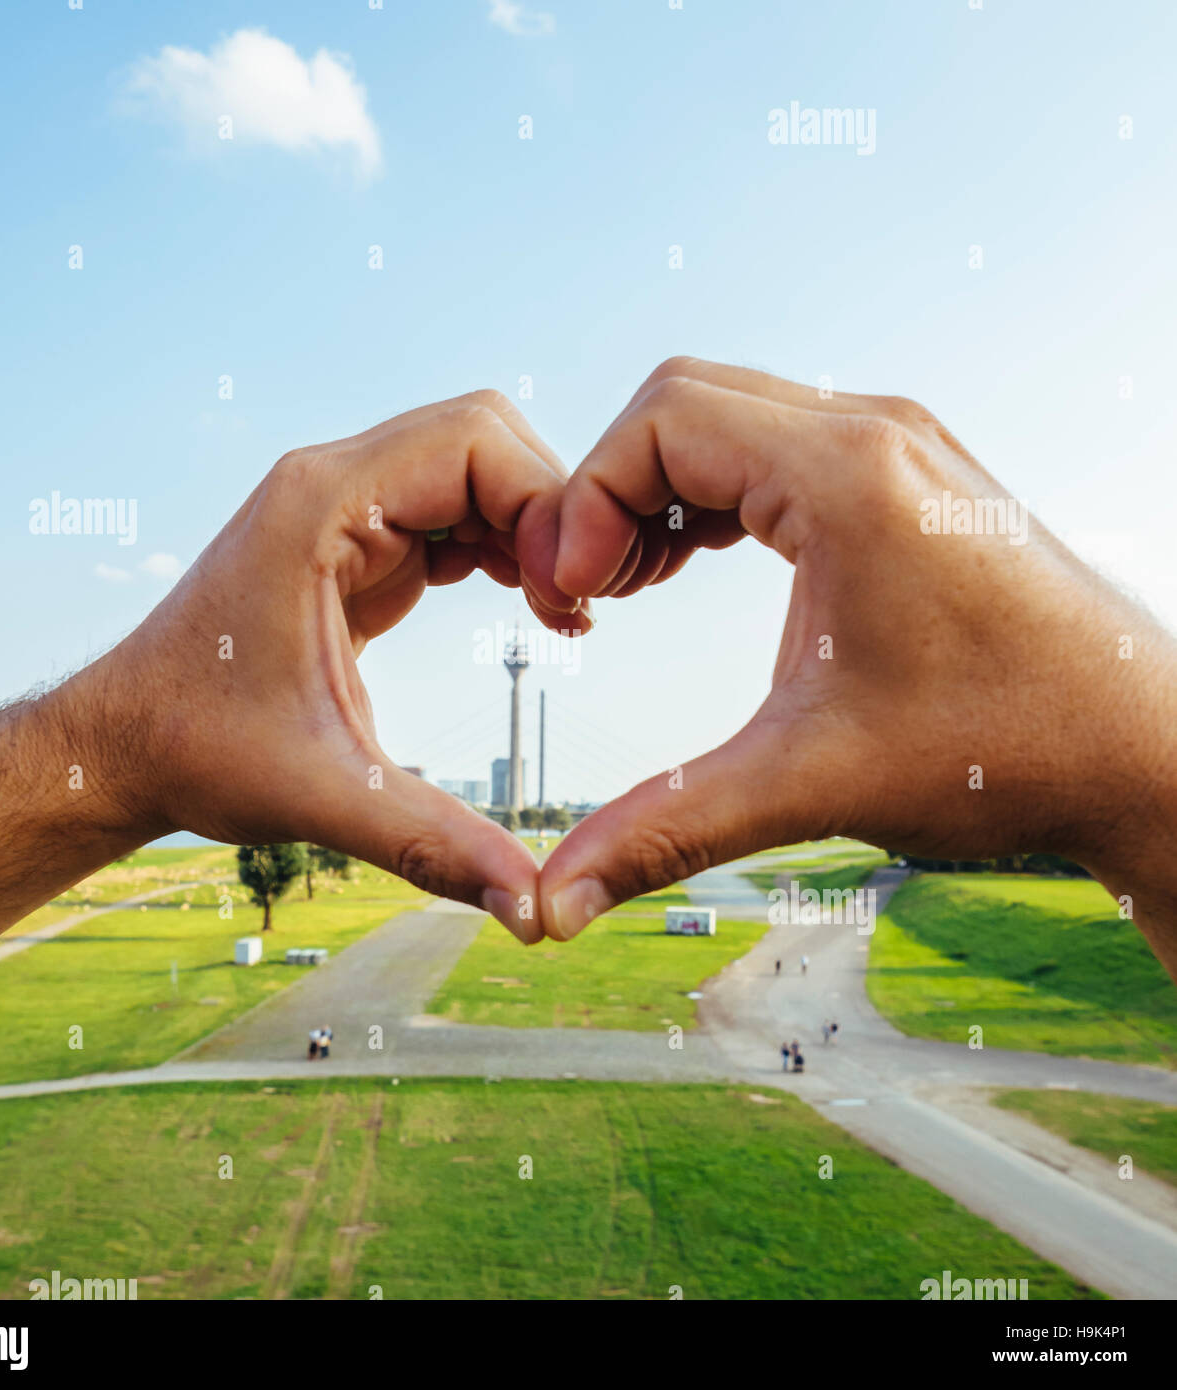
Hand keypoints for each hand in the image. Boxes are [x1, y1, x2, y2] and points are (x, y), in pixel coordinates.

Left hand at [95, 391, 586, 941]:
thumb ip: (435, 845)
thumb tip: (538, 914)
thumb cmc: (196, 752)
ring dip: (530, 528)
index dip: (545, 507)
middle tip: (575, 605)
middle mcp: (332, 484)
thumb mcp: (324, 797)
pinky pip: (451, 510)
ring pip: (473, 467)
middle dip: (549, 511)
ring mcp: (342, 508)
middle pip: (485, 437)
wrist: (121, 744)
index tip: (568, 603)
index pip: (475, 441)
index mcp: (320, 505)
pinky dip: (502, 546)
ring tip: (563, 614)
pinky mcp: (352, 541)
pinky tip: (527, 607)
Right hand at [532, 358, 1176, 977]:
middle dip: (610, 489)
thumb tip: (554, 904)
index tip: (575, 595)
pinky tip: (693, 564)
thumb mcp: (811, 783)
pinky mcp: (908, 478)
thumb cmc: (1004, 751)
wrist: (1139, 751)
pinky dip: (714, 493)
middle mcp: (874, 434)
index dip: (586, 500)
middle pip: (682, 402)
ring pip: (729, 416)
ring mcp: (898, 447)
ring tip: (631, 584)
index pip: (660, 421)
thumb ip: (666, 829)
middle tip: (592, 591)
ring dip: (660, 488)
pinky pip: (777, 445)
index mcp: (846, 476)